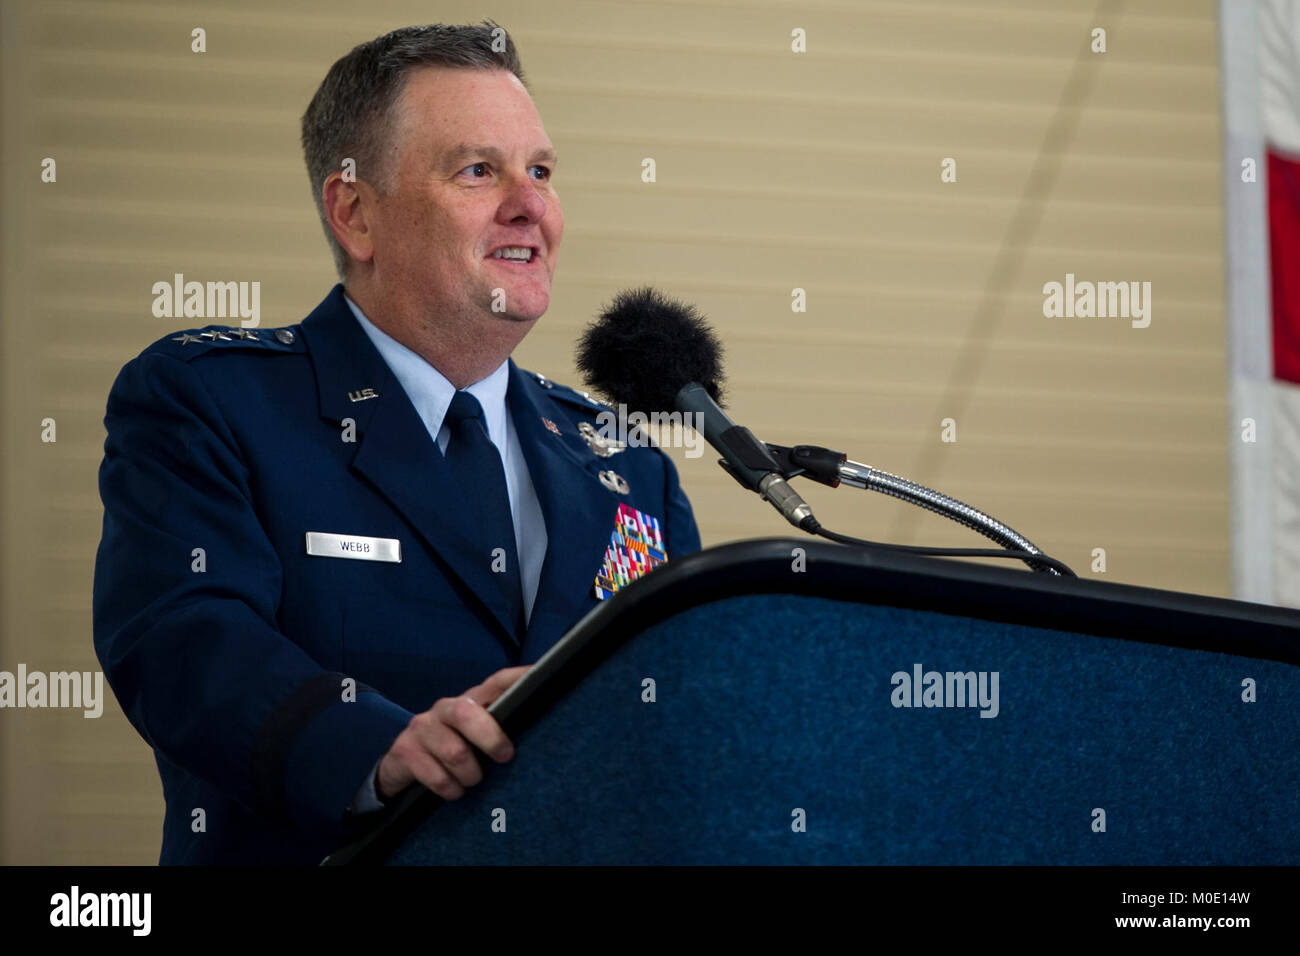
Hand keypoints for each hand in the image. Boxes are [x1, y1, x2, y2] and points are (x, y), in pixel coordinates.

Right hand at [375, 665, 530, 801]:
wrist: (401, 764)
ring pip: (454, 752)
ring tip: (473, 780)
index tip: (542, 678)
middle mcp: (444, 708)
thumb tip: (545, 730)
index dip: (519, 679)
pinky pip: (436, 777)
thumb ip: (499, 727)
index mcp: (470, 701)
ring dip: (470, 775)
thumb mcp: (475, 736)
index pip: (497, 682)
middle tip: (505, 756)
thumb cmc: (451, 748)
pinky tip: (455, 790)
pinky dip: (451, 789)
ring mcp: (422, 727)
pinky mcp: (405, 751)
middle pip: (467, 713)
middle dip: (490, 737)